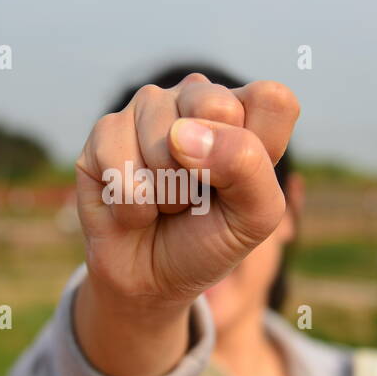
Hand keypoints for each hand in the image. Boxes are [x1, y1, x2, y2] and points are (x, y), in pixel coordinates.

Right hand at [75, 72, 299, 310]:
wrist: (151, 278)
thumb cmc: (208, 239)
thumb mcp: (254, 216)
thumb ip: (248, 167)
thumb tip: (182, 135)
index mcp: (243, 111)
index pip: (271, 100)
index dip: (257, 149)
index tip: (239, 184)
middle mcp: (195, 97)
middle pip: (216, 106)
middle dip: (207, 172)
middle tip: (197, 192)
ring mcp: (147, 108)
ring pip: (164, 141)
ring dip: (167, 194)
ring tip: (163, 201)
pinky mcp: (105, 132)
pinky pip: (121, 164)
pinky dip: (132, 204)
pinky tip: (132, 204)